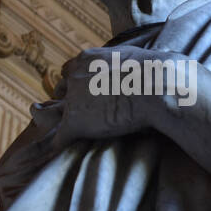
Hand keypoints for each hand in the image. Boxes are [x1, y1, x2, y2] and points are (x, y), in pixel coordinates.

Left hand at [39, 45, 187, 152]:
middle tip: (77, 113)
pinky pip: (58, 139)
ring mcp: (72, 100)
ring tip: (59, 131)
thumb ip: (129, 61)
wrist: (158, 86)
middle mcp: (75, 77)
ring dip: (58, 122)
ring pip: (53, 113)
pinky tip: (59, 153)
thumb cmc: (157, 72)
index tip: (83, 93)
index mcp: (88, 59)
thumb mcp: (138, 56)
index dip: (75, 83)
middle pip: (60, 90)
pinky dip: (58, 146)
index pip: (69, 70)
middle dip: (66, 101)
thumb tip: (154, 65)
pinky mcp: (74, 123)